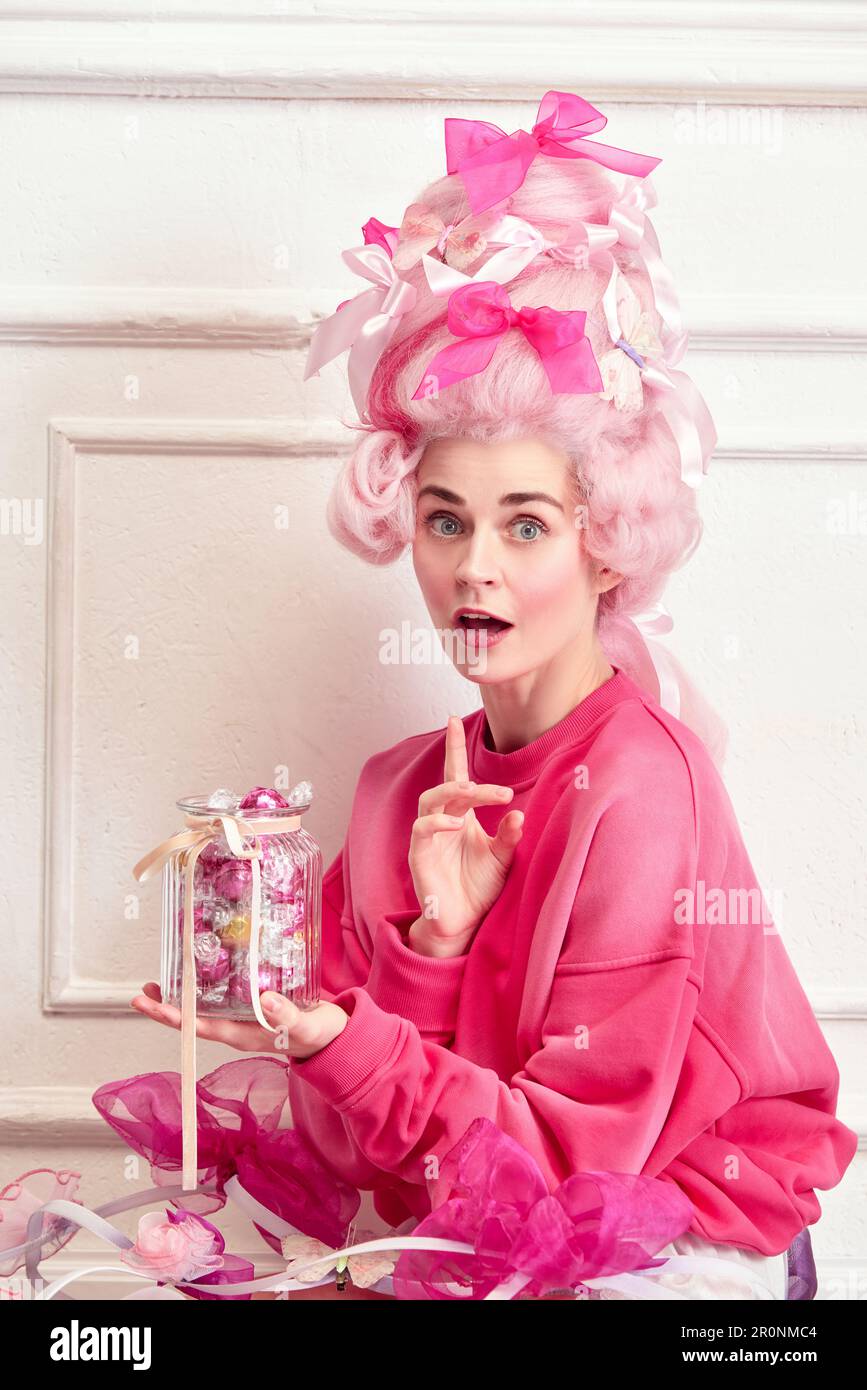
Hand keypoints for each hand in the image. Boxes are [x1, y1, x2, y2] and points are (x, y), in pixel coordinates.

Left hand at [130, 981, 348, 1058]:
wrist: (333, 1036)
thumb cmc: (319, 1034)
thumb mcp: (305, 1025)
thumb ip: (285, 1016)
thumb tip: (263, 1000)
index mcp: (242, 1035)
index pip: (199, 1027)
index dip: (174, 1016)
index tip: (152, 1004)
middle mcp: (236, 1027)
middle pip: (193, 1019)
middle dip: (167, 1006)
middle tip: (143, 990)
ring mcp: (242, 1017)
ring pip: (204, 1008)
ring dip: (182, 995)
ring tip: (161, 980)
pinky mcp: (251, 1005)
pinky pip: (221, 996)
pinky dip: (206, 984)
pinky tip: (202, 970)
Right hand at [408, 713, 523, 954]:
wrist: (464, 923)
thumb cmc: (480, 888)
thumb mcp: (503, 859)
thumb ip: (510, 837)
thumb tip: (519, 813)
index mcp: (461, 816)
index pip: (455, 776)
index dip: (453, 749)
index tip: (454, 720)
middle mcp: (442, 821)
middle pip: (446, 786)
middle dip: (468, 780)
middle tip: (498, 791)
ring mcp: (428, 837)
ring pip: (429, 801)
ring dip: (451, 794)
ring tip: (473, 795)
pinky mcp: (419, 855)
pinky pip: (422, 830)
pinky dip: (438, 823)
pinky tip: (457, 825)